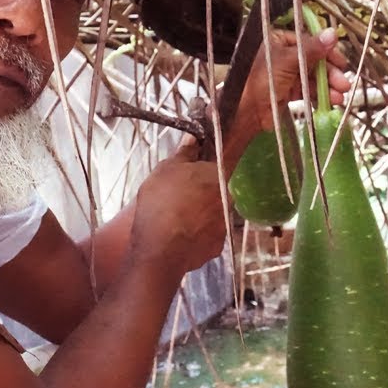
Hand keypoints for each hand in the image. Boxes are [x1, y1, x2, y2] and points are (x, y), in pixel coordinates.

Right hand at [128, 138, 226, 278]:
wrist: (160, 249)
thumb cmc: (161, 203)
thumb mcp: (165, 169)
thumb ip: (184, 153)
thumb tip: (193, 138)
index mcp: (217, 176)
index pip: (218, 166)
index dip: (202, 169)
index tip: (188, 174)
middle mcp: (228, 200)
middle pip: (215, 190)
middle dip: (200, 192)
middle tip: (177, 196)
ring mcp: (225, 225)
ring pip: (212, 214)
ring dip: (198, 214)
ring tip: (174, 219)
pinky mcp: (217, 247)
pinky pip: (207, 235)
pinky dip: (196, 235)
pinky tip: (179, 235)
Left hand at [240, 28, 351, 130]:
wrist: (247, 112)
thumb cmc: (261, 80)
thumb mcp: (288, 61)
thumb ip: (312, 49)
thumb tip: (332, 33)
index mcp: (278, 40)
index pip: (309, 42)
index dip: (327, 52)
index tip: (342, 62)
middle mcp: (283, 55)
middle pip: (314, 60)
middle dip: (330, 73)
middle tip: (344, 83)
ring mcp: (286, 73)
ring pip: (313, 76)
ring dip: (328, 86)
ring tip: (340, 96)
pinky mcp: (288, 91)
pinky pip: (308, 90)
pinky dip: (320, 95)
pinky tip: (331, 101)